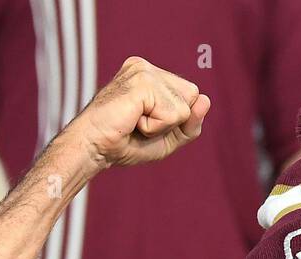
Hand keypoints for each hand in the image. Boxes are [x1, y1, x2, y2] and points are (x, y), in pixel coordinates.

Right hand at [68, 56, 208, 168]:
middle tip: (141, 124)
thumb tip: (206, 99)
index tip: (146, 124)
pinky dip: (156, 127)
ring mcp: (143, 71)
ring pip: (184, 106)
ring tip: (135, 123)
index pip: (190, 96)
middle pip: (192, 96)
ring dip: (163, 126)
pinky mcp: (142, 81)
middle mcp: (147, 67)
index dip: (177, 120)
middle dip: (173, 121)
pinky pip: (173, 114)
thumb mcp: (169, 138)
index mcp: (151, 74)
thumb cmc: (126, 144)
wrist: (95, 149)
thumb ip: (191, 123)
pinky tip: (133, 121)